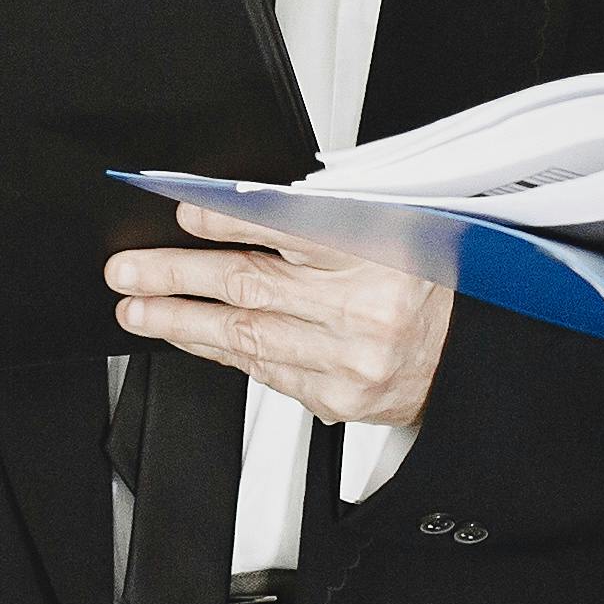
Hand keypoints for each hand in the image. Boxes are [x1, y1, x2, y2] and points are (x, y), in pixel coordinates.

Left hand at [106, 206, 457, 430]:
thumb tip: (241, 204)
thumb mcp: (393, 225)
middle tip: (128, 272)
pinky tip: (190, 337)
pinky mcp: (340, 399)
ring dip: (182, 322)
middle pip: (251, 286)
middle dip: (177, 277)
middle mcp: (363, 308)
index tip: (183, 210)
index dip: (229, 218)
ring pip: (246, 337)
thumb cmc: (431, 281)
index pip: (289, 227)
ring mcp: (349, 360)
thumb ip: (325, 216)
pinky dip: (223, 352)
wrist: (475, 354)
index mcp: (379, 250)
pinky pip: (266, 373)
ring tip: (138, 309)